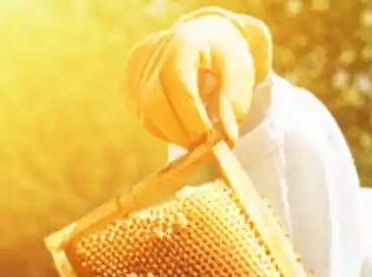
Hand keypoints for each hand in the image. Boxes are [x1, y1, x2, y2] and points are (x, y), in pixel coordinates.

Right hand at [125, 6, 272, 146]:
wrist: (205, 34)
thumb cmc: (225, 54)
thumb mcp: (240, 72)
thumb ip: (234, 103)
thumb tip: (227, 139)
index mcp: (183, 43)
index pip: (178, 85)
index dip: (192, 118)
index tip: (210, 139)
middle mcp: (152, 51)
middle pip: (154, 100)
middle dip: (179, 132)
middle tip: (202, 147)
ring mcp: (137, 64)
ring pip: (144, 111)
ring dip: (170, 133)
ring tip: (195, 139)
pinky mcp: (131, 78)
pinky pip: (140, 111)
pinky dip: (161, 127)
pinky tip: (181, 128)